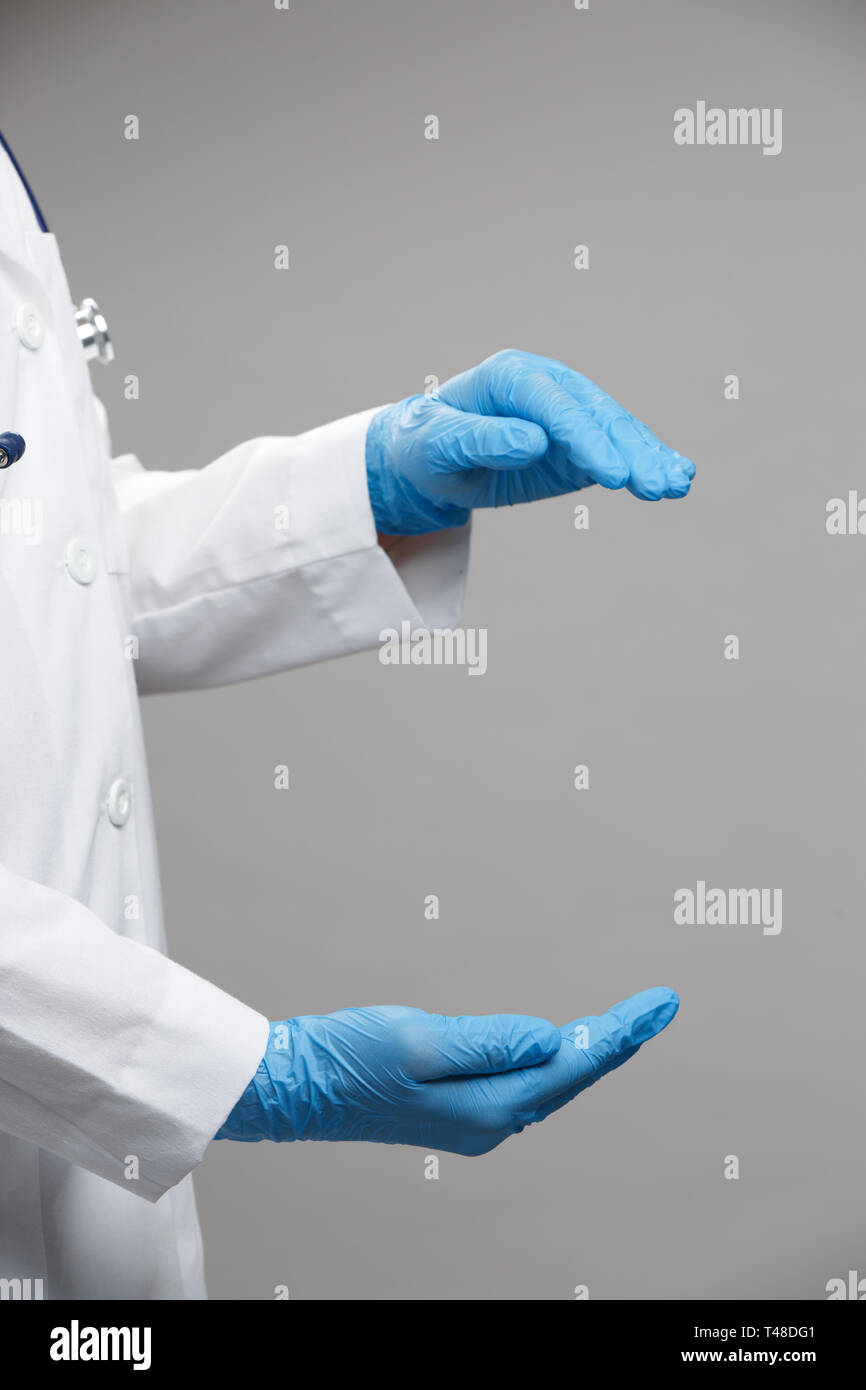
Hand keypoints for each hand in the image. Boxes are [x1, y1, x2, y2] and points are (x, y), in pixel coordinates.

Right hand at [214, 987, 677, 1152]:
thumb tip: (550, 1039)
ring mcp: (475, 1121)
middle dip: (619, 1041)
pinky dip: (555, 1060)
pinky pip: (524, 1082)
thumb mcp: (420, 1040)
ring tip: (630, 1023)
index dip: (622, 1033)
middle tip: (660, 1006)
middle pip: (571, 1077)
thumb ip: (489, 1040)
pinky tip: (566, 1045)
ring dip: (591, 1052)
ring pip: (551, 1082)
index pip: (573, 1065)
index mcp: (487, 1107)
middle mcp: (489, 1123)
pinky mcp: (459, 1109)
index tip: (660, 1004)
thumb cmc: (349, 1057)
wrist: (299, 1085)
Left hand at [365, 349, 695, 533]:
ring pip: (615, 433)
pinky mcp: (577, 446)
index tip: (611, 474)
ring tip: (677, 485)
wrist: (425, 459)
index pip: (555, 405)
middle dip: (629, 451)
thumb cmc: (424, 445)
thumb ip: (480, 440)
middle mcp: (547, 388)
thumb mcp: (436, 444)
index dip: (585, 438)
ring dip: (648, 458)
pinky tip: (676, 477)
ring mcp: (567, 415)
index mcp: (511, 376)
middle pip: (596, 416)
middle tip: (656, 487)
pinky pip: (616, 452)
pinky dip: (646, 462)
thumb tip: (531, 441)